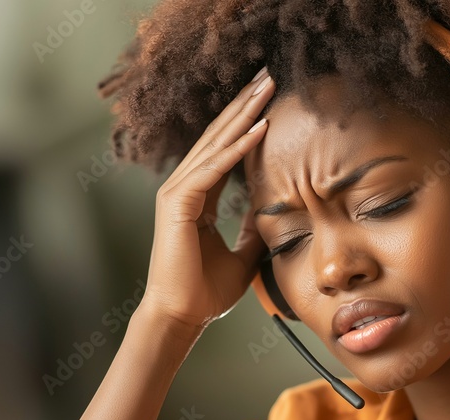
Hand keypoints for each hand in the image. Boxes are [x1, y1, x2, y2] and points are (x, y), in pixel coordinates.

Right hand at [140, 67, 273, 329]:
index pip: (224, 149)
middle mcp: (184, 188)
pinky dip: (237, 148)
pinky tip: (260, 127)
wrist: (182, 316)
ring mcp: (177, 193)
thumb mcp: (243, 254)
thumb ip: (253, 229)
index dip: (246, 122)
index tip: (270, 98)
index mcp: (197, 198)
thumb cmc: (206, 292)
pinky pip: (212, 169)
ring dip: (243, 114)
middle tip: (269, 74)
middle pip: (218, 136)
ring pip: (215, 144)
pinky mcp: (178, 204)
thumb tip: (272, 212)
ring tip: (267, 87)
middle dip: (245, 104)